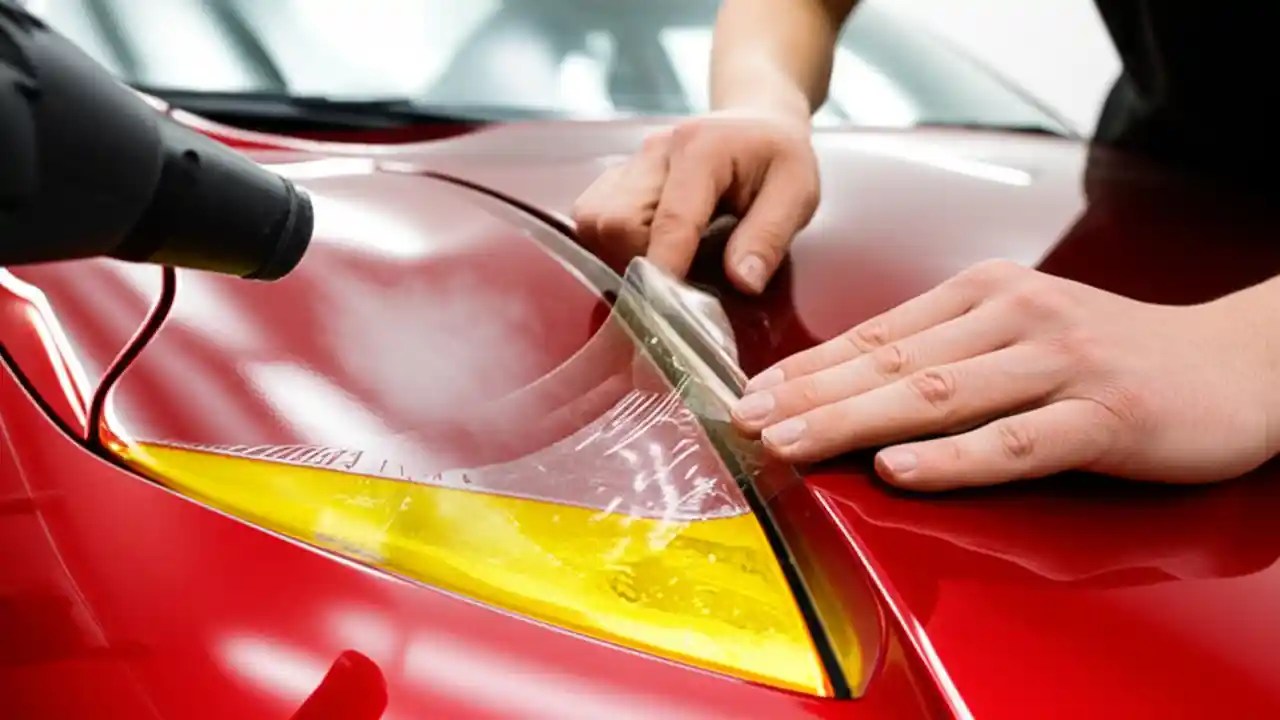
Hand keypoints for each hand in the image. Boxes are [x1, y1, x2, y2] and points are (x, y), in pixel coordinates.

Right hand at [572, 109, 819, 293]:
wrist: (757, 121)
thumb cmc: (779, 158)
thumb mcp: (796, 192)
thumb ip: (769, 235)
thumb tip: (742, 282)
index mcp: (701, 150)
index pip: (670, 220)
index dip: (664, 270)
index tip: (667, 311)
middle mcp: (655, 152)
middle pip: (613, 221)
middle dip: (638, 263)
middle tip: (676, 279)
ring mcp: (631, 162)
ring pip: (593, 221)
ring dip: (618, 254)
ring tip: (662, 263)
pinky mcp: (618, 176)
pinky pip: (591, 216)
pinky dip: (610, 244)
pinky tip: (646, 249)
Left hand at [730, 260, 1277, 489]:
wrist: (1237, 361)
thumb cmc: (1110, 354)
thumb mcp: (1020, 332)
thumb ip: (946, 351)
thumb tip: (851, 386)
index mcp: (989, 293)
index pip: (879, 333)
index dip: (808, 367)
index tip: (748, 392)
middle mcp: (1018, 316)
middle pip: (894, 362)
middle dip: (810, 395)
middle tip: (745, 421)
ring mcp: (1062, 363)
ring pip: (940, 395)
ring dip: (855, 421)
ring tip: (791, 443)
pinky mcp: (1106, 415)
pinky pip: (1017, 440)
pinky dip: (952, 458)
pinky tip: (897, 469)